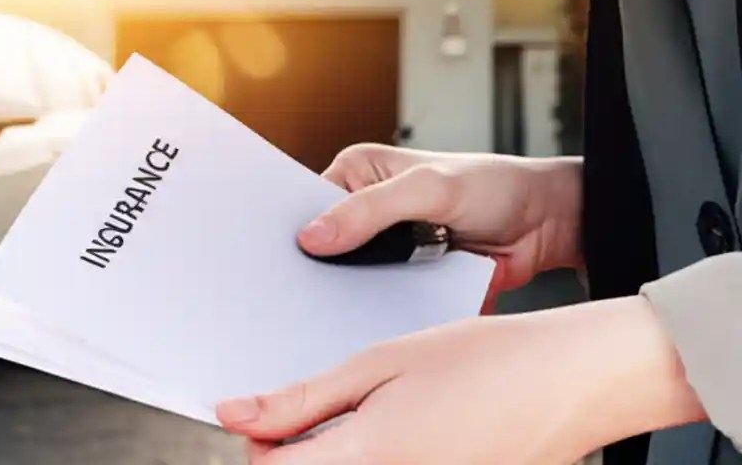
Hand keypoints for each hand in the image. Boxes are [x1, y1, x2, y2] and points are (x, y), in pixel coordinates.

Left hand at [218, 297, 704, 464]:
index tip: (261, 417)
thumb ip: (302, 400)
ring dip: (333, 459)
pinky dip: (373, 461)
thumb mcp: (380, 363)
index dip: (257, 443)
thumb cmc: (490, 359)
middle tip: (307, 414)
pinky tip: (397, 433)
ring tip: (361, 419)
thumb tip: (236, 415)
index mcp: (368, 458)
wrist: (576, 380)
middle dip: (291, 455)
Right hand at [301, 145, 582, 303]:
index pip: (305, 204)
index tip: (272, 260)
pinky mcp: (403, 281)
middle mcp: (362, 209)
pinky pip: (377, 302)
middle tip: (294, 296)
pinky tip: (361, 326)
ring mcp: (383, 249)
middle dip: (314, 270)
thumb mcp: (429, 188)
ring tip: (323, 315)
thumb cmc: (495, 187)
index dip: (290, 231)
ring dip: (344, 297)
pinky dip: (374, 314)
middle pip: (322, 247)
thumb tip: (312, 237)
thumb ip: (371, 210)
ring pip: (346, 281)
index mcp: (356, 174)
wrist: (548, 226)